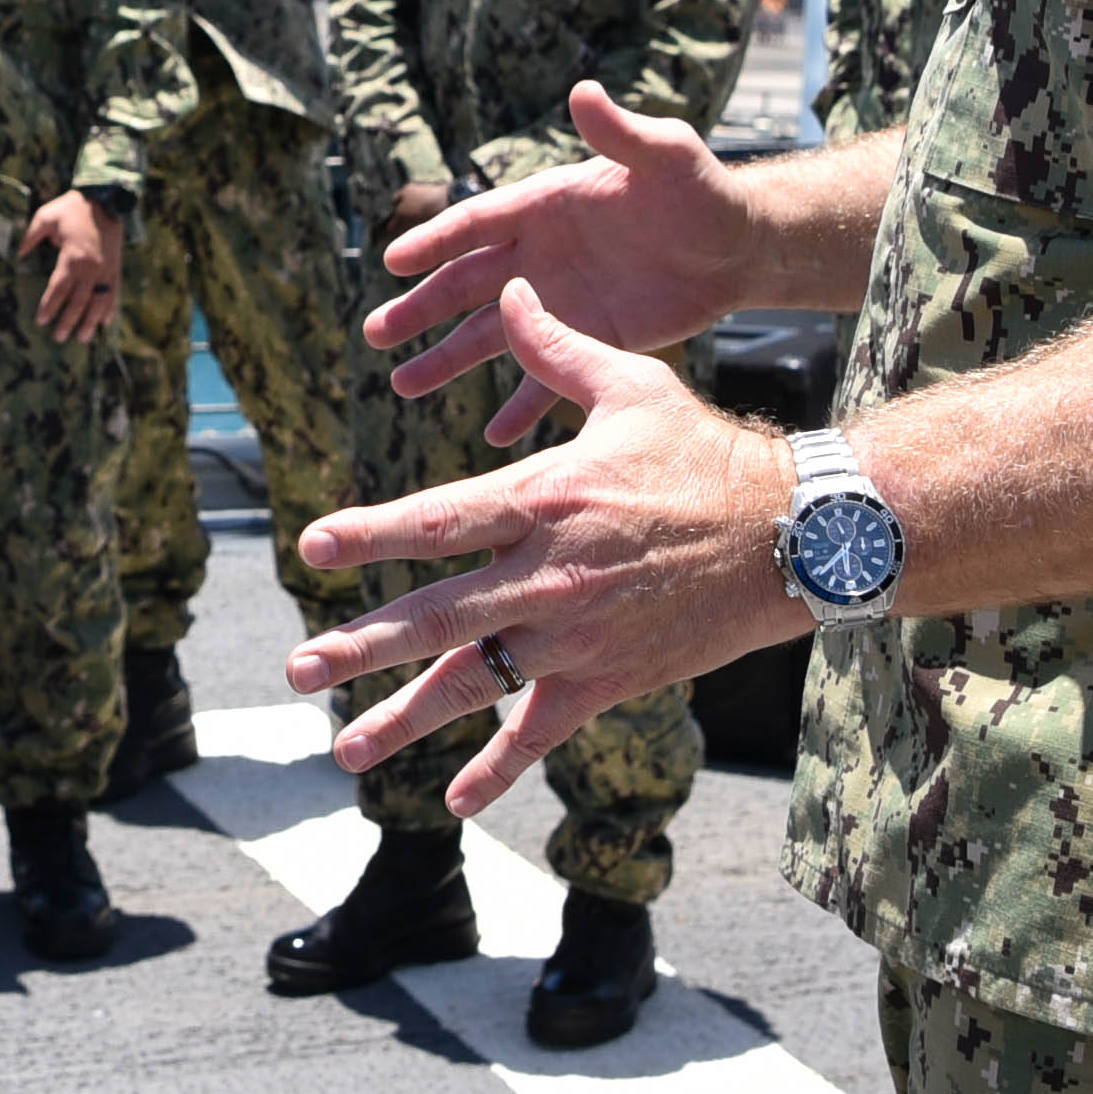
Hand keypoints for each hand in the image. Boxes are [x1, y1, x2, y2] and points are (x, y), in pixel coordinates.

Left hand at [22, 192, 125, 343]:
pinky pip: (114, 293)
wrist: (106, 200)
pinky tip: (104, 323)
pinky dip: (109, 309)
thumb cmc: (72, 209)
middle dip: (68, 321)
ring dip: (90, 322)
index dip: (50, 307)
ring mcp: (106, 270)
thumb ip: (30, 238)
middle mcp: (91, 268)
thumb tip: (17, 256)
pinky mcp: (116, 268)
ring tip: (82, 338)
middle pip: (78, 302)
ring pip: (98, 303)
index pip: (59, 289)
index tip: (41, 321)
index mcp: (72, 257)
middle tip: (58, 337)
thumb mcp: (45, 217)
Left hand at [289, 281, 795, 818]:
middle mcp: (550, 575)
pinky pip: (542, 731)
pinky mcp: (608, 678)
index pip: (438, 521)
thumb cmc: (706, 456)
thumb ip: (556, 350)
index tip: (312, 548)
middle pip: (437, 615)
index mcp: (544, 500)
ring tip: (344, 747)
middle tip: (299, 666)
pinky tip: (453, 801)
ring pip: (476, 683)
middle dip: (359, 646)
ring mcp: (577, 636)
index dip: (371, 535)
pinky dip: (498, 769)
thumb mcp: (632, 386)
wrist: (793, 536)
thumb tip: (511, 291)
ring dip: (403, 718)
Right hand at [371, 86, 756, 431]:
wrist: (736, 244)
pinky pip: (546, 378)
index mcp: (544, 206)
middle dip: (419, 310)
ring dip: (446, 361)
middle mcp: (537, 256)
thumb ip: (621, 132)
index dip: (436, 241)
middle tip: (375, 334)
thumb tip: (583, 91)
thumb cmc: (700, 189)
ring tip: (402, 385)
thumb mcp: (666, 154)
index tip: (394, 261)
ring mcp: (557, 302)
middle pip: (464, 285)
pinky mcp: (588, 340)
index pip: (477, 223)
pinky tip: (494, 437)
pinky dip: (521, 407)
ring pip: (489, 336)